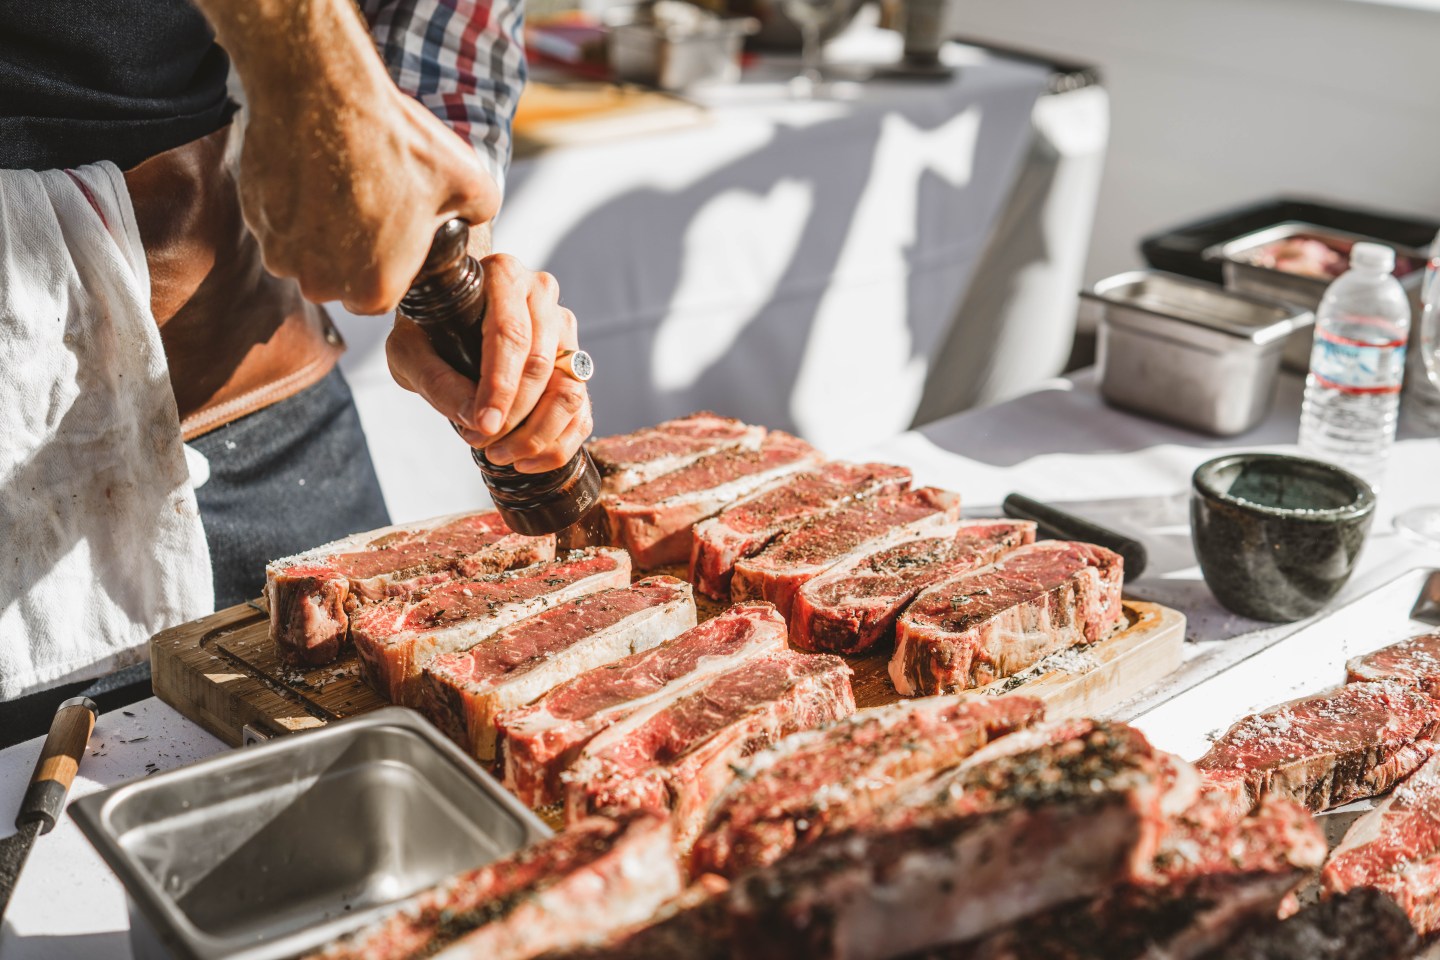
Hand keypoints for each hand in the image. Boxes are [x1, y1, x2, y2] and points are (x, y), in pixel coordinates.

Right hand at [198, 0, 498, 314]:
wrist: (324, 93)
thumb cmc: (397, 142)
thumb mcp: (469, 182)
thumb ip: (479, 213)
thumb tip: (475, 216)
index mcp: (375, 290)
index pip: (385, 293)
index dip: (395, 263)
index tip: (399, 232)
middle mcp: (322, 283)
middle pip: (343, 279)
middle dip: (357, 251)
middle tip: (373, 204)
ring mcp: (280, 252)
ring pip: (308, 253)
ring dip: (323, 230)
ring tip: (345, 183)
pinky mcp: (254, 218)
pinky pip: (280, 223)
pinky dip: (296, 205)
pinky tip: (316, 170)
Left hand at [386, 253, 592, 472]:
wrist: (450, 321)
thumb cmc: (427, 330)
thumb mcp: (409, 350)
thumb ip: (435, 379)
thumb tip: (473, 419)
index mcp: (503, 276)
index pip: (511, 335)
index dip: (499, 387)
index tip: (483, 426)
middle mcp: (542, 296)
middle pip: (542, 366)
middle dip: (514, 416)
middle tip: (484, 443)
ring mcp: (566, 331)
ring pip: (571, 391)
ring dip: (539, 435)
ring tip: (502, 454)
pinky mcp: (576, 366)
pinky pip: (582, 413)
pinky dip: (558, 445)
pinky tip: (526, 459)